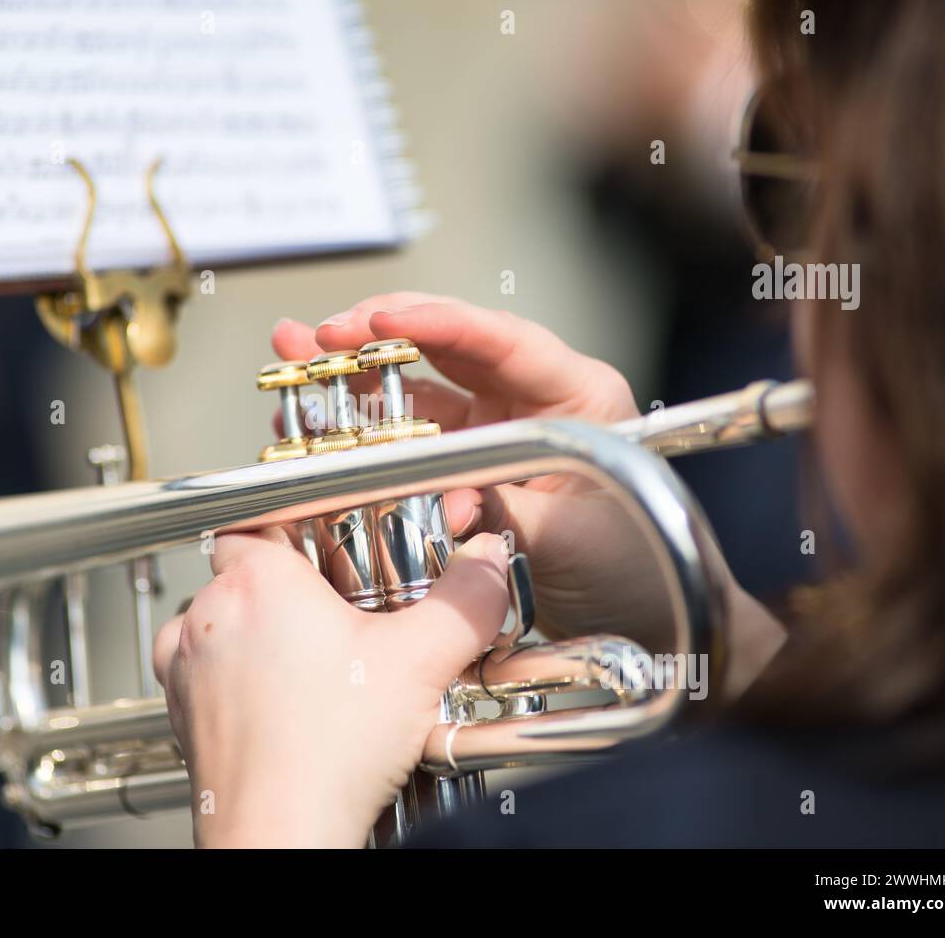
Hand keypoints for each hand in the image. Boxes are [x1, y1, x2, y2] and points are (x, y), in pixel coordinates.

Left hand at [154, 529, 509, 847]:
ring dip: (252, 633)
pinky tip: (279, 701)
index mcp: (258, 581)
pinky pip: (201, 674)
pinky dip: (232, 679)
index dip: (292, 531)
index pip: (257, 521)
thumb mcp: (421, 663)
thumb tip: (487, 562)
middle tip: (334, 616)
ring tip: (308, 662)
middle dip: (286, 590)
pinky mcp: (183, 713)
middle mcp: (208, 616)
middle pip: (242, 574)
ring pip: (216, 623)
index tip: (324, 551)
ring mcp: (187, 666)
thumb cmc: (330, 753)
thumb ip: (464, 601)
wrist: (282, 834)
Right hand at [273, 293, 679, 646]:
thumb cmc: (636, 571)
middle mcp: (533, 398)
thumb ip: (507, 512)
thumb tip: (447, 499)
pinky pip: (411, 438)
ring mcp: (497, 427)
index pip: (501, 339)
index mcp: (578, 394)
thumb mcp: (574, 540)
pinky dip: (367, 432)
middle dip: (376, 338)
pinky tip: (320, 427)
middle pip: (448, 348)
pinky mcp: (469, 462)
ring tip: (298, 370)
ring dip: (359, 380)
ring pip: (420, 388)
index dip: (436, 323)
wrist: (647, 621)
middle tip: (316, 337)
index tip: (378, 323)